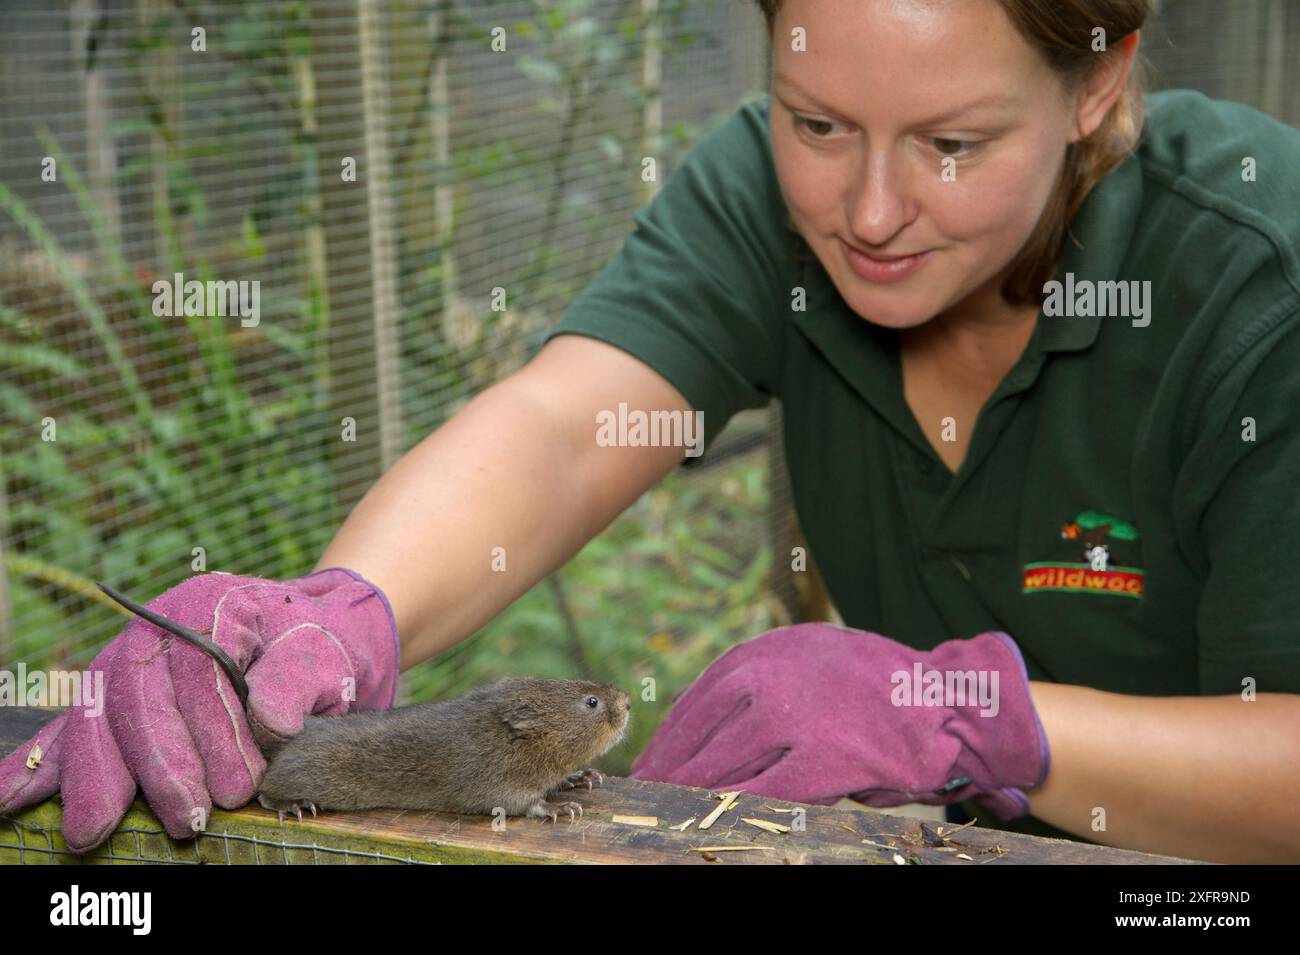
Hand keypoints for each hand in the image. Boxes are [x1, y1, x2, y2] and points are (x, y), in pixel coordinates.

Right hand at [0, 567, 398, 851]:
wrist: (316, 630)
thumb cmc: (322, 644)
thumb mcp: (328, 653)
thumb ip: (298, 681)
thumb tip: (271, 723)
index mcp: (210, 605)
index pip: (197, 669)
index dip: (213, 731)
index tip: (238, 786)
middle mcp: (158, 628)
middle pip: (134, 693)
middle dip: (155, 763)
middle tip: (186, 819)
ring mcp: (129, 661)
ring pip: (96, 713)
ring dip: (95, 774)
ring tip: (94, 830)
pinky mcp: (117, 698)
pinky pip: (71, 728)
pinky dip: (39, 765)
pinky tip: (8, 801)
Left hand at [631, 622, 1049, 819]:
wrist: (946, 700)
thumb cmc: (876, 684)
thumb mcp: (811, 656)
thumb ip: (765, 678)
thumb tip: (712, 720)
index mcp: (769, 650)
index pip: (702, 695)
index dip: (672, 732)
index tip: (651, 755)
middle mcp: (774, 677)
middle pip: (703, 728)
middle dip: (672, 761)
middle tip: (648, 787)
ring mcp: (797, 717)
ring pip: (726, 760)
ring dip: (695, 786)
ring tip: (673, 805)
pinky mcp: (823, 757)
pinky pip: (765, 788)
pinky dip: (738, 803)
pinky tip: (720, 814)